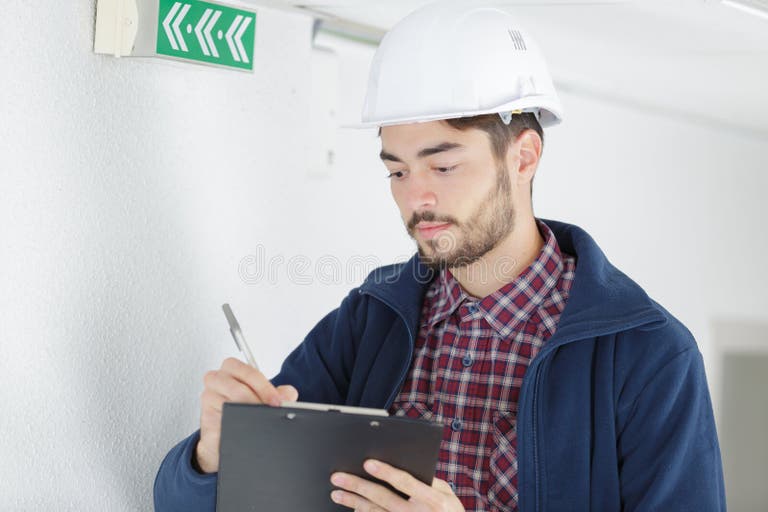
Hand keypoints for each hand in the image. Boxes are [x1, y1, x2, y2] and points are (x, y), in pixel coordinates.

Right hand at [195, 357, 297, 472]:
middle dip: (257, 399)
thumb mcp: (264, 398)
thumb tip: (289, 394)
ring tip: (260, 419)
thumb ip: (279, 394)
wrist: (224, 435)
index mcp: (232, 369)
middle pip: (238, 386)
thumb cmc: (243, 411)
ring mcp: (209, 395)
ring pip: (228, 401)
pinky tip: (245, 427)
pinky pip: (221, 417)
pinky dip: (235, 422)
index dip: (265, 386)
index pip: (248, 371)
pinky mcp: (206, 414)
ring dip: (247, 411)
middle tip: (270, 411)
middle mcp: (218, 378)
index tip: (278, 401)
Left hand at [330, 459, 463, 510]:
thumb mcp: (449, 496)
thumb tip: (404, 466)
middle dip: (358, 486)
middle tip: (338, 477)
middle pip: (383, 498)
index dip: (386, 472)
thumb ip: (430, 481)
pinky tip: (351, 508)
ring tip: (337, 493)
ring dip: (353, 502)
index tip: (368, 462)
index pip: (405, 483)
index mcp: (434, 500)